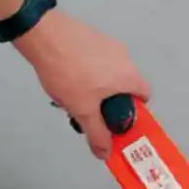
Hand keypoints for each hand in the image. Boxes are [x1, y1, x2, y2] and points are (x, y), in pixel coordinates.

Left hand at [14, 11, 150, 158]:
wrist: (43, 34)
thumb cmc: (68, 73)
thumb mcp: (83, 110)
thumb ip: (97, 133)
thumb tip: (106, 153)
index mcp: (129, 75)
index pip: (145, 96)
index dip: (134, 110)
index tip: (117, 119)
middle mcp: (125, 57)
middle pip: (126, 84)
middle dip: (111, 100)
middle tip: (91, 110)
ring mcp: (109, 42)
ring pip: (110, 71)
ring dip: (97, 85)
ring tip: (73, 93)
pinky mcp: (92, 34)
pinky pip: (97, 58)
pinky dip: (88, 69)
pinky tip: (66, 74)